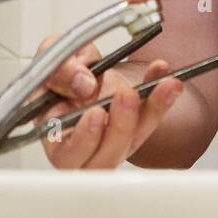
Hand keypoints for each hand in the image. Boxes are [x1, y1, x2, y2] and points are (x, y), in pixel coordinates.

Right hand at [29, 33, 182, 169]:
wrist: (77, 68)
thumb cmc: (58, 71)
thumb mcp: (48, 58)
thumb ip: (60, 70)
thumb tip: (83, 84)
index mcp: (52, 133)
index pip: (66, 153)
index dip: (83, 139)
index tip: (95, 113)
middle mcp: (82, 147)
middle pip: (103, 159)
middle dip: (119, 127)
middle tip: (126, 95)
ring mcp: (110, 142)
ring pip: (132, 143)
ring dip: (150, 113)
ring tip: (162, 84)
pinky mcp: (133, 130)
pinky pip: (150, 122)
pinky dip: (162, 101)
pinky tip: (169, 81)